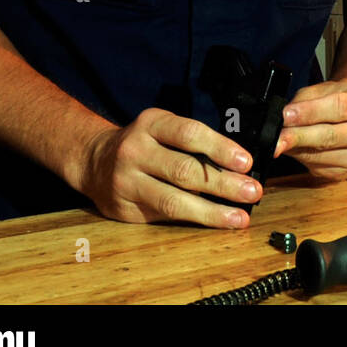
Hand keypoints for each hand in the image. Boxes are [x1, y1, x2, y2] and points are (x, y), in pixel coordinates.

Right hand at [79, 108, 261, 227]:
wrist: (93, 160)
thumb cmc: (145, 143)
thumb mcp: (165, 128)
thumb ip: (198, 141)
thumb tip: (247, 160)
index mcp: (152, 124)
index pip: (189, 134)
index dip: (220, 148)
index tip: (247, 162)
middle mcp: (135, 151)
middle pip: (185, 170)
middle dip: (224, 183)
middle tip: (252, 191)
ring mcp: (127, 182)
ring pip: (174, 201)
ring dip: (212, 211)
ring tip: (239, 217)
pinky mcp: (124, 209)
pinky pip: (164, 216)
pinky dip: (194, 220)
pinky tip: (215, 222)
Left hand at [274, 80, 346, 178]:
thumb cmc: (340, 97)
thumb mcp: (324, 88)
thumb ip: (305, 101)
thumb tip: (284, 121)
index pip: (340, 108)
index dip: (310, 112)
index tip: (287, 115)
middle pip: (332, 136)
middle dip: (299, 136)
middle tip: (277, 136)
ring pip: (322, 155)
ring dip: (297, 148)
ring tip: (283, 138)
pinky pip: (318, 167)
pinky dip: (301, 157)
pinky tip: (298, 147)